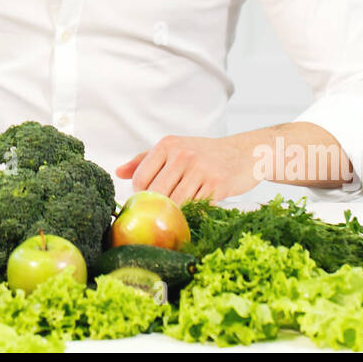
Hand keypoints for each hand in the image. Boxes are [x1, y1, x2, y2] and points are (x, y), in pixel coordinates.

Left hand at [116, 135, 257, 205]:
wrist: (244, 153)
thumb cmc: (204, 154)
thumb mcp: (174, 149)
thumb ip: (145, 160)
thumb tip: (118, 173)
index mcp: (167, 145)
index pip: (141, 178)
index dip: (141, 196)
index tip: (148, 202)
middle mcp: (183, 154)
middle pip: (157, 193)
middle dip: (156, 208)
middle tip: (161, 215)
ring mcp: (201, 169)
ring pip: (176, 203)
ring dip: (175, 214)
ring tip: (177, 216)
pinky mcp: (218, 184)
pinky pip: (197, 207)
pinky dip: (193, 215)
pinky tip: (194, 213)